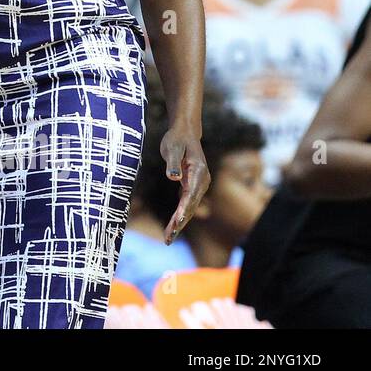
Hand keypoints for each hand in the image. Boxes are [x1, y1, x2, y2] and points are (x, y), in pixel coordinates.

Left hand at [159, 125, 209, 244]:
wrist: (185, 133)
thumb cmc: (177, 138)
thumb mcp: (171, 147)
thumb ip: (172, 163)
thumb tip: (173, 177)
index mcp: (198, 172)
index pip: (191, 194)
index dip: (184, 209)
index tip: (177, 222)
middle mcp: (202, 181)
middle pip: (191, 205)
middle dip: (180, 223)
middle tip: (169, 238)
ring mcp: (198, 185)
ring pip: (189, 207)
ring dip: (179, 223)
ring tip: (168, 238)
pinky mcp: (192, 186)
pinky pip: (186, 204)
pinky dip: (179, 215)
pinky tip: (172, 227)